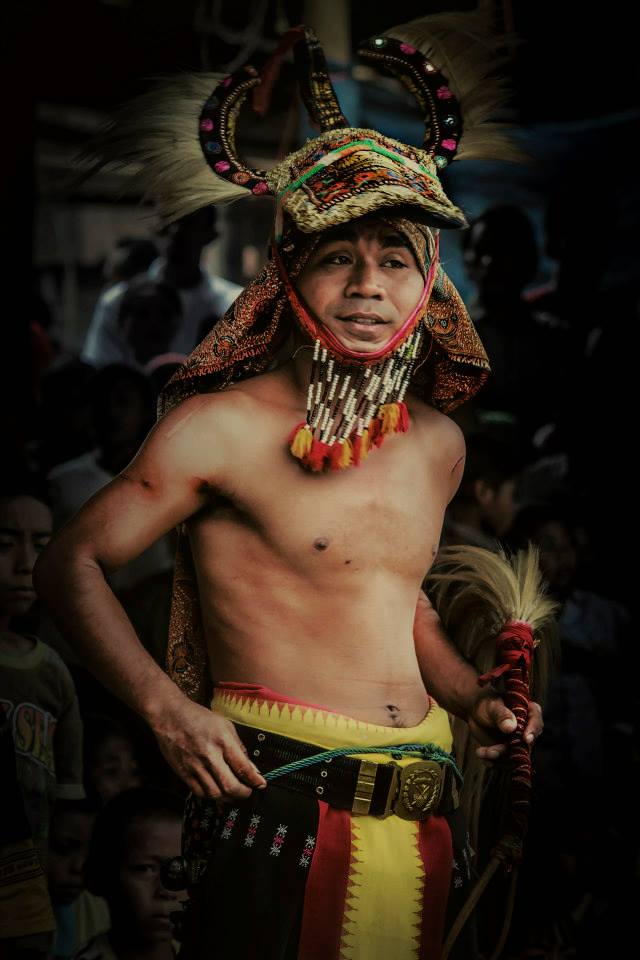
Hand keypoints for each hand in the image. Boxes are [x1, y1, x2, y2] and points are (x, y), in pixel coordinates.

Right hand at [151, 696, 266, 799]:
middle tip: (248, 792)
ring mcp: (195, 766)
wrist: (170, 715)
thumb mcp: (225, 725)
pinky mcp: (183, 773)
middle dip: (243, 794)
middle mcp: (209, 755)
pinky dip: (211, 796)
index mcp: (222, 740)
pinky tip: (218, 792)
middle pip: (230, 786)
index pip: (243, 767)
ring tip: (234, 794)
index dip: (255, 780)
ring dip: (228, 798)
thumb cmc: (199, 718)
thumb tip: (251, 768)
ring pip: (215, 794)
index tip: (261, 784)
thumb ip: (239, 747)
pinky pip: (200, 793)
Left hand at [467, 690, 542, 761]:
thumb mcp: (492, 706)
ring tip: (481, 751)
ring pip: (515, 757)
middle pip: (527, 745)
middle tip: (492, 752)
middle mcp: (526, 730)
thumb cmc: (486, 704)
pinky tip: (480, 753)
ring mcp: (518, 744)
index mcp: (527, 712)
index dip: (533, 730)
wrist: (475, 714)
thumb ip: (501, 715)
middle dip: (510, 750)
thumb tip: (511, 727)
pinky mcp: (509, 754)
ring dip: (498, 757)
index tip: (526, 739)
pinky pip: (504, 762)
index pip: (536, 721)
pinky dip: (492, 761)